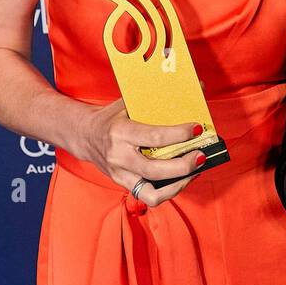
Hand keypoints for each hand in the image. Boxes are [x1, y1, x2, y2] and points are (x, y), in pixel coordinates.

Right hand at [67, 98, 206, 207]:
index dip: (179, 134)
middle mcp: (119, 156)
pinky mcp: (123, 184)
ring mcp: (120, 174)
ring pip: (152, 192)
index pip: (155, 137)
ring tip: (195, 172)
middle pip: (155, 169)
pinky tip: (182, 179)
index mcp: (121, 132)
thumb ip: (157, 100)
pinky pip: (148, 196)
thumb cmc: (111, 116)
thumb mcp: (127, 103)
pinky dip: (168, 191)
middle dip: (183, 165)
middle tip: (201, 155)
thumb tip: (196, 87)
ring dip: (178, 184)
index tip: (196, 128)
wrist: (84, 135)